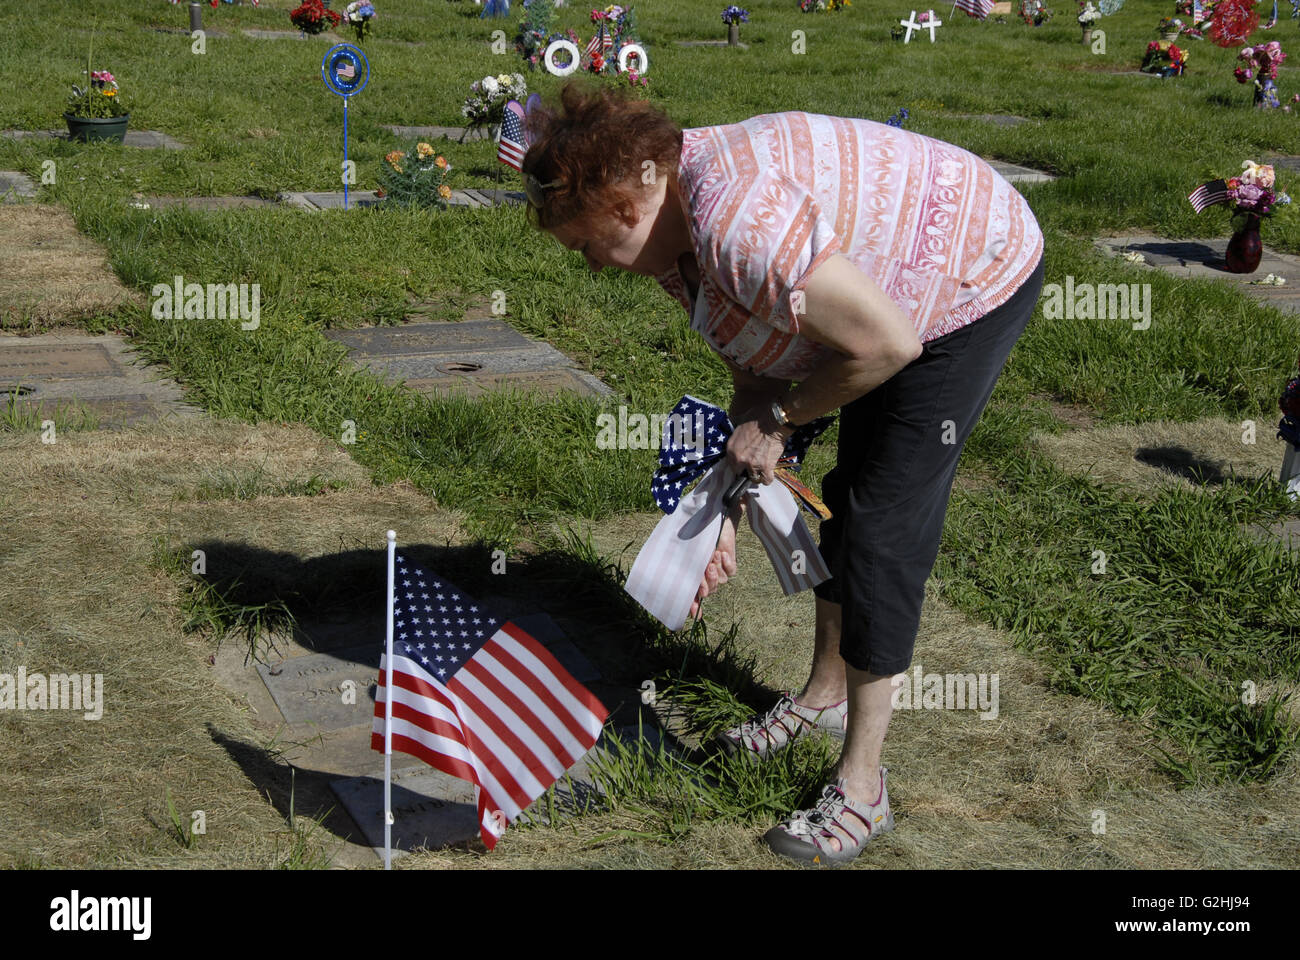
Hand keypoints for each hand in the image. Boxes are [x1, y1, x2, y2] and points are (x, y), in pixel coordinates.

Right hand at [690, 501, 741, 618]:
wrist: (714, 514)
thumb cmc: (696, 531)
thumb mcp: (690, 551)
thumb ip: (687, 566)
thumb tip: (692, 587)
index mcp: (691, 572)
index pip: (692, 595)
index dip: (693, 606)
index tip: (695, 615)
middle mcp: (704, 574)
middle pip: (708, 591)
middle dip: (707, 582)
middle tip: (706, 569)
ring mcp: (718, 569)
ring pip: (720, 582)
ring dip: (716, 570)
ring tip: (713, 555)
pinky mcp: (729, 562)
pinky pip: (731, 573)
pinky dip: (727, 564)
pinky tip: (722, 553)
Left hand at [726, 405, 789, 485]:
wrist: (774, 419)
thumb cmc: (758, 417)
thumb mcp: (739, 421)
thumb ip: (735, 432)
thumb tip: (732, 429)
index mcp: (731, 449)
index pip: (731, 464)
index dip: (738, 464)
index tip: (743, 464)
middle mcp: (740, 459)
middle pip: (740, 473)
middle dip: (746, 470)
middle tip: (754, 465)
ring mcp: (753, 464)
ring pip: (754, 478)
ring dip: (758, 475)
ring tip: (762, 470)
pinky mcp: (766, 467)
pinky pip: (766, 480)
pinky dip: (768, 478)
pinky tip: (770, 473)